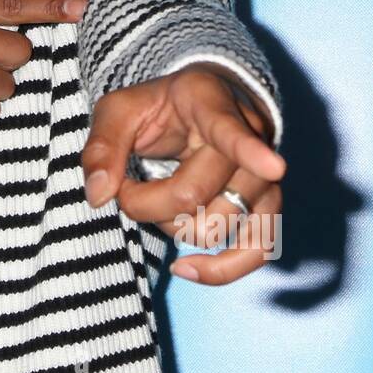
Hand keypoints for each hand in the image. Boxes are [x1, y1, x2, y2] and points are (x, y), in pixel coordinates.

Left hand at [81, 65, 285, 284]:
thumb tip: (98, 196)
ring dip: (171, 227)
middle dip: (145, 202)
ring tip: (157, 201)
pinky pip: (257, 252)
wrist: (203, 102)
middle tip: (126, 184)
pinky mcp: (266, 207)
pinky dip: (220, 270)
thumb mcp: (119, 109)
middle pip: (195, 195)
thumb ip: (103, 145)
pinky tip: (183, 269)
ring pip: (216, 228)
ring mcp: (264, 176)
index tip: (273, 167)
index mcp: (211, 104)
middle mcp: (251, 139)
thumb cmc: (158, 106)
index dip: (250, 151)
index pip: (230, 131)